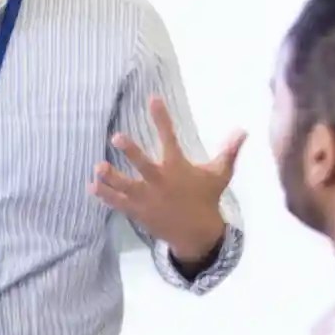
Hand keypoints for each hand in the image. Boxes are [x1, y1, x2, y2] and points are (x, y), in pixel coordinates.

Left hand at [90, 97, 245, 261]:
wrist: (197, 235)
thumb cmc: (206, 199)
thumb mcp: (219, 175)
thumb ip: (229, 151)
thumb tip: (243, 130)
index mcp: (177, 167)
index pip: (169, 137)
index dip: (162, 118)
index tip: (153, 99)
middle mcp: (160, 181)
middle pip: (143, 164)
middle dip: (130, 151)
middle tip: (116, 137)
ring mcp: (147, 198)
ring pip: (125, 186)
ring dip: (111, 177)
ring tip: (98, 167)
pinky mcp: (138, 211)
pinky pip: (118, 203)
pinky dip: (104, 195)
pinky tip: (91, 186)